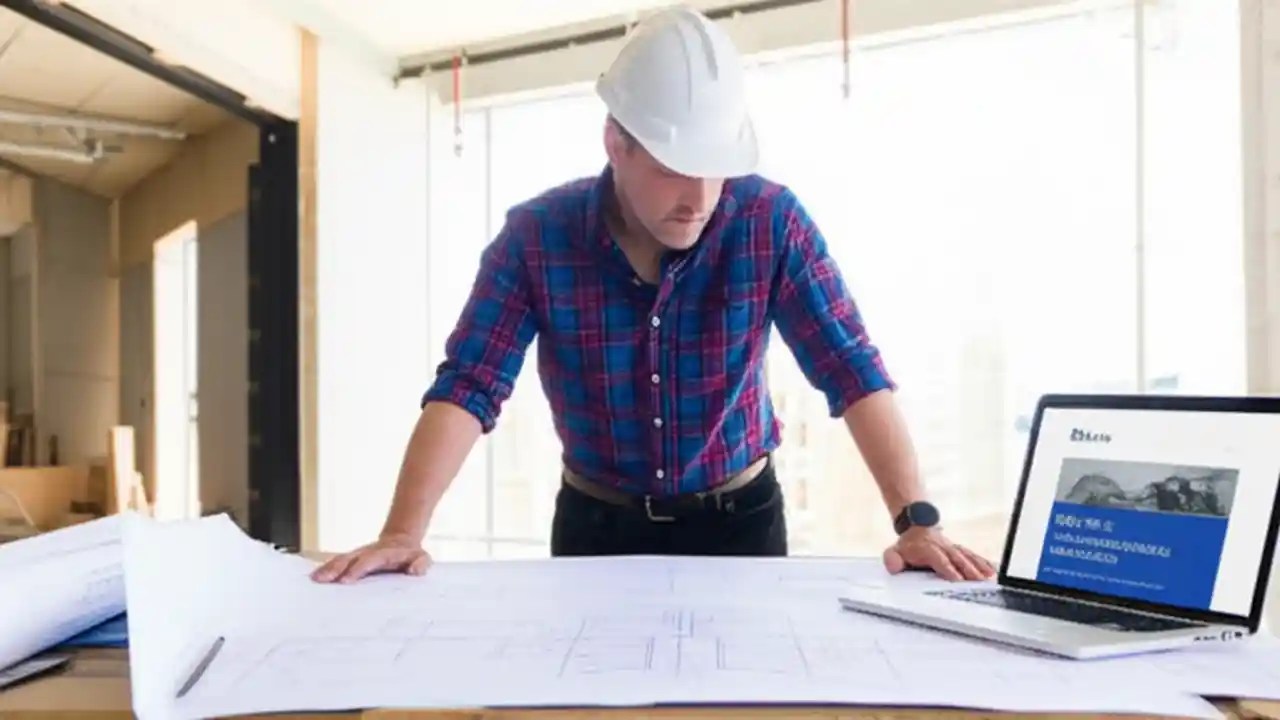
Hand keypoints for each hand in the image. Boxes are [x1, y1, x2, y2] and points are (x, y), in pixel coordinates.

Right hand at [310, 534, 431, 583]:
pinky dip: (325, 569)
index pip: (369, 561)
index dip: (357, 569)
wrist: (402, 540)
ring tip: (314, 579)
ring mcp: (358, 555)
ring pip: (340, 560)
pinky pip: (337, 563)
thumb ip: (421, 564)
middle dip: (335, 569)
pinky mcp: (352, 559)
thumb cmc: (412, 555)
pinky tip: (314, 577)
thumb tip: (414, 571)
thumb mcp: (423, 558)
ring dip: (327, 569)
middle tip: (322, 580)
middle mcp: (367, 552)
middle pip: (349, 558)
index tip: (345, 580)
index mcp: (384, 554)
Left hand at [883, 527, 994, 580]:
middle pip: (957, 559)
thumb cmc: (907, 545)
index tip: (957, 579)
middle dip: (968, 570)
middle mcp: (943, 547)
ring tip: (989, 578)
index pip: (939, 560)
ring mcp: (953, 547)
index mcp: (927, 549)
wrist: (916, 526)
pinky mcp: (960, 549)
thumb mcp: (894, 551)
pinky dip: (983, 562)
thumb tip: (893, 568)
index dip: (948, 569)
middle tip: (978, 582)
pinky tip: (993, 571)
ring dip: (978, 567)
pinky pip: (973, 555)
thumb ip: (892, 560)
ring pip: (967, 556)